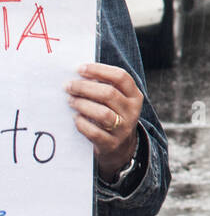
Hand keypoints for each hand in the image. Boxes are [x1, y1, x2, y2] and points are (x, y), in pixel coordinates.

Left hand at [66, 63, 143, 178]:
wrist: (120, 147)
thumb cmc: (112, 114)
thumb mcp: (117, 100)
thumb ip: (104, 86)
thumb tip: (79, 73)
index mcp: (134, 96)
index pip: (121, 77)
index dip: (99, 70)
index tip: (80, 68)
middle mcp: (132, 111)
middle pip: (109, 94)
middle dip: (84, 88)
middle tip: (68, 86)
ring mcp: (123, 128)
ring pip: (102, 113)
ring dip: (82, 105)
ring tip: (70, 101)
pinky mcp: (111, 143)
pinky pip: (94, 132)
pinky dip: (81, 123)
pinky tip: (76, 118)